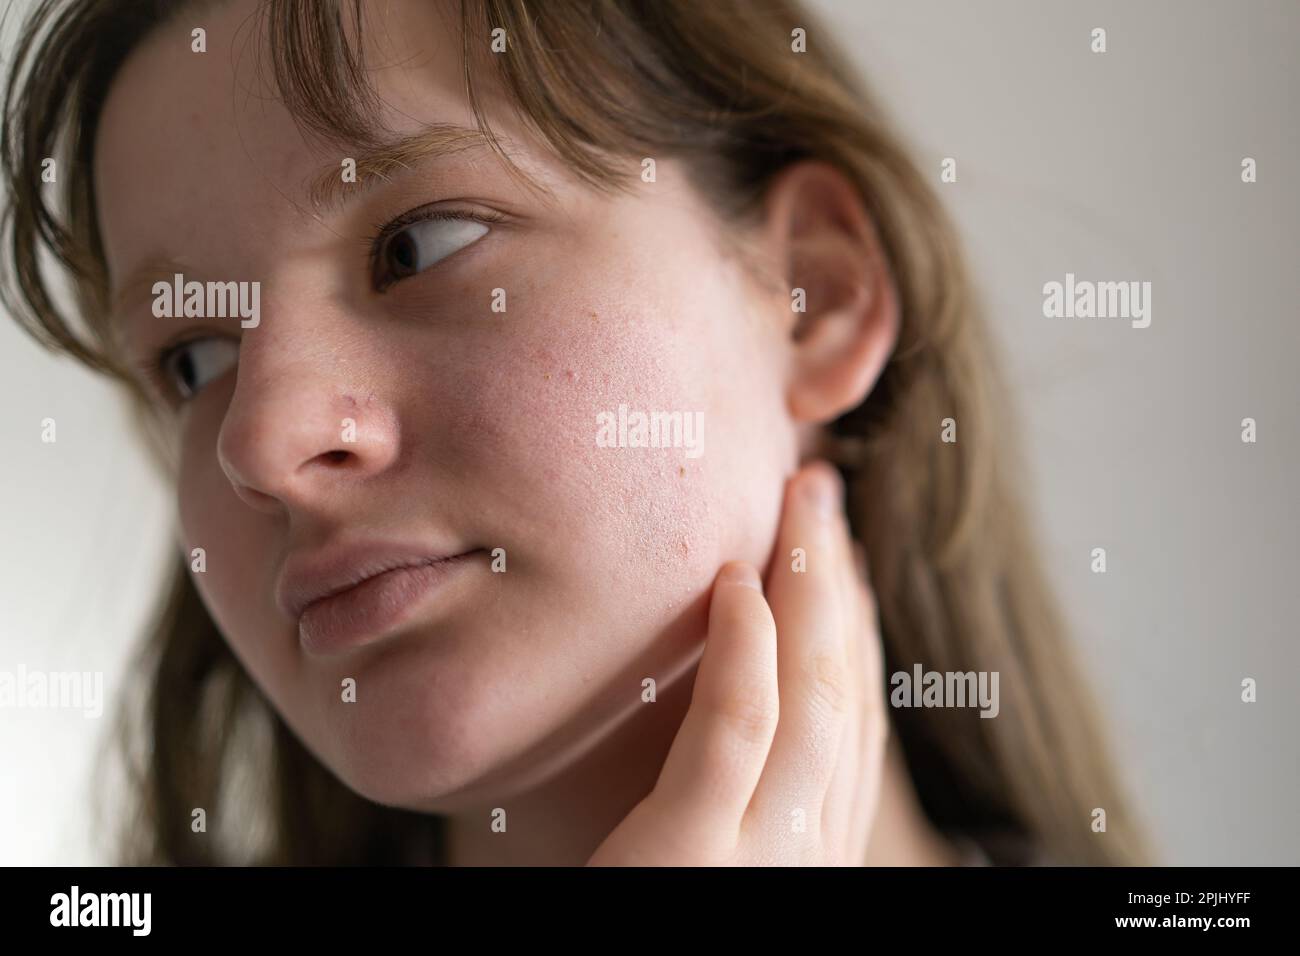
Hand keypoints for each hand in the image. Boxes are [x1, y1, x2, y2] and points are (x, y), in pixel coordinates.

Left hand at [587, 461, 887, 865]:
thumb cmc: (643, 911)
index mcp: (810, 848)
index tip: (836, 549)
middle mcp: (810, 849)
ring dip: (811, 585)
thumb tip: (727, 706)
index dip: (850, 620)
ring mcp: (764, 856)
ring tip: (800, 501)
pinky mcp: (695, 858)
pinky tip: (734, 583)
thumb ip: (732, 792)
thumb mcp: (707, 854)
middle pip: (846, 688)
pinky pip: (735, 734)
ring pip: (812, 695)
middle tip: (821, 489)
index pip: (850, 715)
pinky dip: (743, 653)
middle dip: (840, 579)